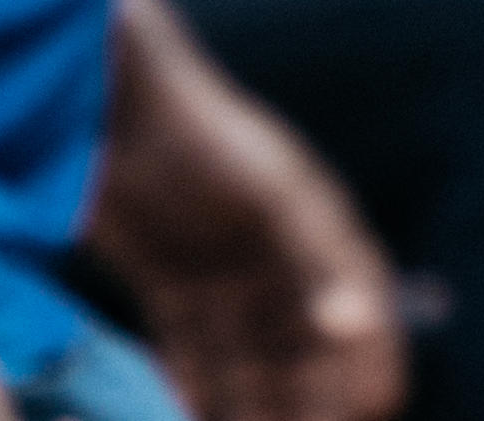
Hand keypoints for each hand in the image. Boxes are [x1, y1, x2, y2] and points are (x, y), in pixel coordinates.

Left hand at [90, 0, 404, 420]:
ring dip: (251, 397)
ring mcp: (225, 258)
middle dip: (308, 393)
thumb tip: (358, 317)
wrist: (103, 94)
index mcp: (313, 221)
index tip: (379, 407)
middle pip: (302, 336)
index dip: (372, 356)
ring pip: (247, 348)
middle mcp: (278, 244)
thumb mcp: (263, 193)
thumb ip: (313, 253)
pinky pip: (196, 341)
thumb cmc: (191, 129)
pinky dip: (198, 381)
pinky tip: (188, 410)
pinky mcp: (173, 270)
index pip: (357, 304)